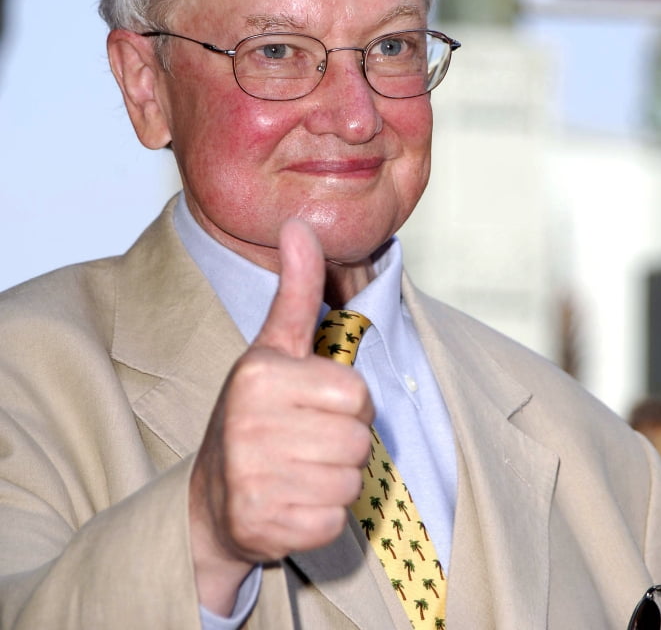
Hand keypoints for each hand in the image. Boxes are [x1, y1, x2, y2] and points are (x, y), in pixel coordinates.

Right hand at [189, 219, 373, 613]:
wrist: (212, 498)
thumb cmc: (254, 413)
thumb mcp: (273, 346)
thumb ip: (297, 289)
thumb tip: (299, 223)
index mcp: (259, 373)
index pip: (356, 393)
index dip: (346, 402)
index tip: (312, 405)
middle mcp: (250, 423)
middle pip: (359, 439)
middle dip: (343, 443)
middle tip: (305, 442)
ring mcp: (253, 479)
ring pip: (351, 481)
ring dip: (333, 481)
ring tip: (297, 470)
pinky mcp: (263, 526)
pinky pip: (334, 520)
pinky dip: (321, 518)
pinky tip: (290, 503)